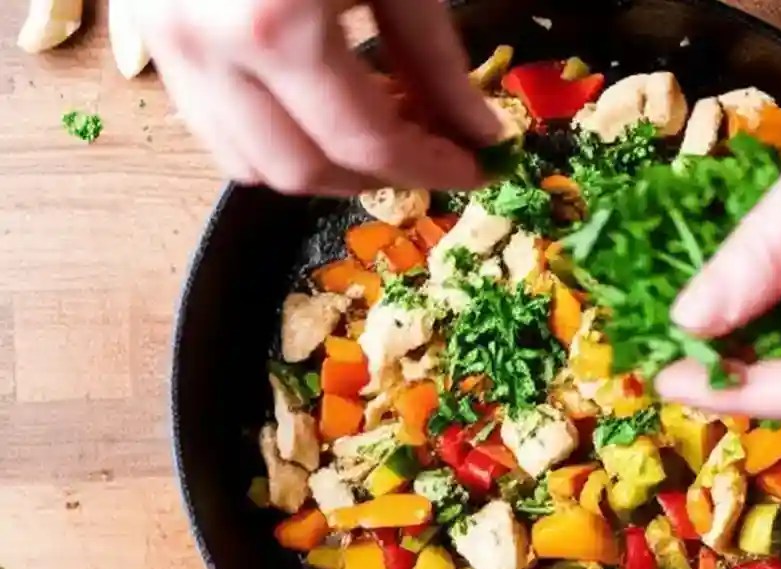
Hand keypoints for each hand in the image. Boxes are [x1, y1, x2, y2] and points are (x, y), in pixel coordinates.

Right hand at [133, 0, 502, 194]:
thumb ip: (436, 57)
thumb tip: (478, 130)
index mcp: (278, 28)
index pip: (365, 140)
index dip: (431, 166)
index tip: (478, 165)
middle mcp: (208, 49)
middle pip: (302, 171)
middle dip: (381, 177)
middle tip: (435, 151)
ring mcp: (165, 44)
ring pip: (246, 161)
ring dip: (324, 166)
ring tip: (383, 131)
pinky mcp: (149, 32)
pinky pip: (211, 123)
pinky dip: (275, 134)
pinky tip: (325, 104)